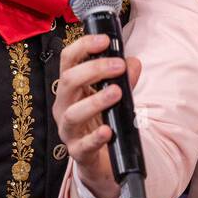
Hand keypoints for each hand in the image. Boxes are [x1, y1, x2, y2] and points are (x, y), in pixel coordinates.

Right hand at [53, 33, 142, 197]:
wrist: (101, 158)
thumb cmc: (103, 119)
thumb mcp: (115, 96)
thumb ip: (124, 79)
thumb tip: (133, 63)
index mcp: (71, 87)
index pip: (68, 60)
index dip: (83, 46)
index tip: (105, 40)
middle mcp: (64, 106)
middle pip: (68, 81)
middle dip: (94, 70)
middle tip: (119, 65)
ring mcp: (68, 130)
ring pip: (73, 113)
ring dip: (95, 101)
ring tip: (116, 92)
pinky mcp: (77, 152)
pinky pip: (82, 146)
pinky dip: (95, 138)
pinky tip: (109, 131)